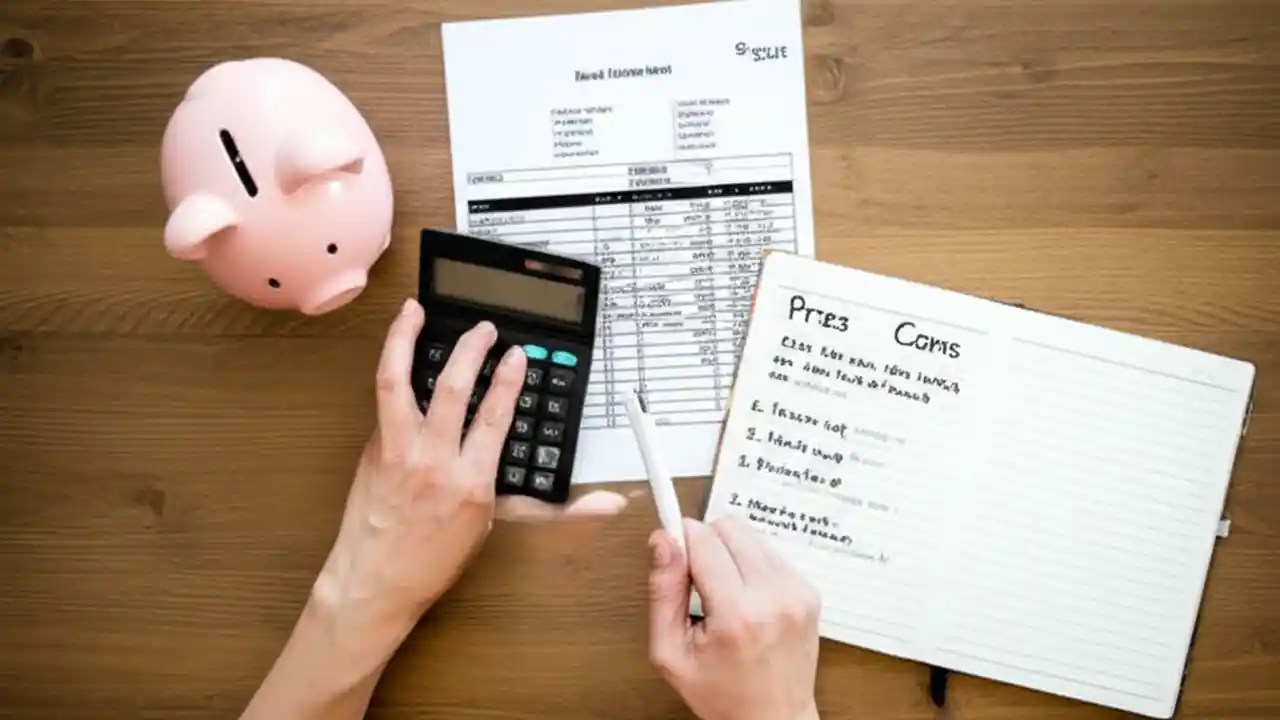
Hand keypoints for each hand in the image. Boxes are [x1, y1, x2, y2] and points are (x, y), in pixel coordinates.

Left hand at [312, 298, 526, 665]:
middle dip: (470, 349)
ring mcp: (398, 450)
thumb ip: (554, 508)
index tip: (517, 355)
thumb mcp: (499, 527)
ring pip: (398, 380)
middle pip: (452, 386)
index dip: (508, 380)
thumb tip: (610, 504)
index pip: (495, 416)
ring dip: (405, 339)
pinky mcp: (373, 447)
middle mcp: (433, 460)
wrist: (374, 580)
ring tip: (415, 311)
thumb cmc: (433, 558)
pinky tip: (396, 348)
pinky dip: (389, 365)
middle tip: (484, 329)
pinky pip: (381, 396)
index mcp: (471, 481)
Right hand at [648, 518, 821, 719]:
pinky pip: (770, 552)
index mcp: (737, 615)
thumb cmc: (721, 694)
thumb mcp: (670, 653)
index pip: (704, 539)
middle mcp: (774, 598)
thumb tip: (663, 540)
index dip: (682, 539)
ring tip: (724, 593)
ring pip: (751, 535)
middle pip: (730, 527)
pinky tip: (746, 596)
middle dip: (706, 544)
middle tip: (699, 582)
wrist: (773, 719)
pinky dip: (752, 565)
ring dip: (731, 553)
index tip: (672, 553)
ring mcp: (797, 592)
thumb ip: (662, 592)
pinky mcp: (809, 591)